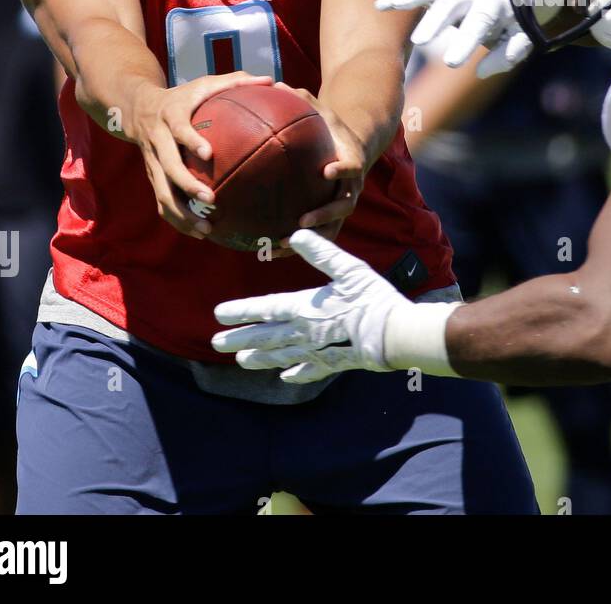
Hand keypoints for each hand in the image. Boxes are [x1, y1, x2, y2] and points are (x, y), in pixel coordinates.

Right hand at [128, 71, 272, 239]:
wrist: (136, 107)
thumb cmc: (183, 95)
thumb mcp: (205, 83)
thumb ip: (236, 82)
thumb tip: (272, 80)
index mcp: (171, 117)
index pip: (179, 130)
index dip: (191, 141)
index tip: (209, 154)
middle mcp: (158, 141)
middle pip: (168, 167)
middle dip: (187, 186)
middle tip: (212, 200)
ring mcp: (152, 162)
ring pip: (161, 192)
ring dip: (182, 213)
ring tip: (206, 229)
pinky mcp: (152, 177)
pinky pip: (162, 203)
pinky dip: (178, 220)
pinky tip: (200, 233)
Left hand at [212, 228, 407, 380]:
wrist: (394, 334)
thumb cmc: (372, 297)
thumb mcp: (348, 268)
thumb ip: (321, 253)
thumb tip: (296, 233)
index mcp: (305, 308)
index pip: (266, 309)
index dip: (241, 311)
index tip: (218, 314)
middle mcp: (304, 332)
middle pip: (266, 336)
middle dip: (240, 338)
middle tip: (216, 343)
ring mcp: (318, 351)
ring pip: (281, 356)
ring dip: (260, 358)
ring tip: (241, 360)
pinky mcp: (334, 363)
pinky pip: (310, 369)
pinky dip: (296, 373)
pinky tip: (286, 377)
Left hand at [269, 83, 365, 254]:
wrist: (352, 147)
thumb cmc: (332, 127)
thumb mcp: (322, 111)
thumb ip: (303, 100)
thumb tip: (275, 83)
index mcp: (351, 160)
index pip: (352, 166)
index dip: (343, 170)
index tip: (327, 171)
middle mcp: (351, 186)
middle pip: (343, 206)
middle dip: (323, 217)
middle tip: (301, 222)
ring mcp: (343, 203)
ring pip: (331, 228)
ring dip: (309, 240)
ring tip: (281, 245)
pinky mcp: (333, 215)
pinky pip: (319, 235)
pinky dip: (298, 245)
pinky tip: (269, 249)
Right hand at [375, 0, 532, 78]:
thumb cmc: (517, 19)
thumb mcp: (522, 38)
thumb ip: (507, 55)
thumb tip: (481, 72)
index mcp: (496, 3)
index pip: (481, 21)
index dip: (466, 41)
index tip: (451, 63)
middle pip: (453, 2)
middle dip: (436, 20)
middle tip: (421, 41)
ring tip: (391, 7)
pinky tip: (380, 5)